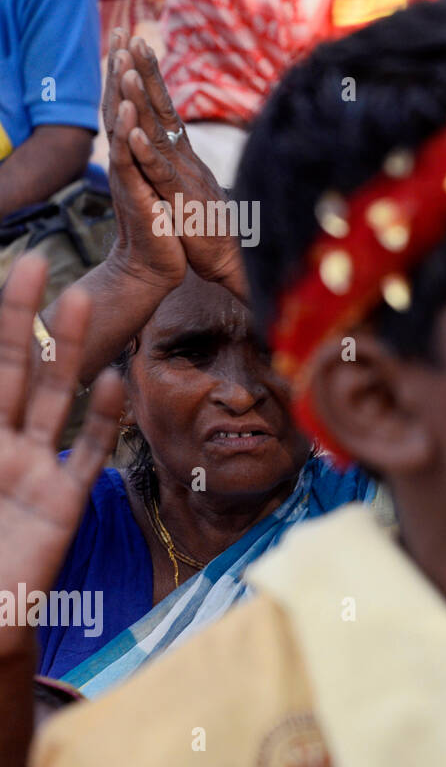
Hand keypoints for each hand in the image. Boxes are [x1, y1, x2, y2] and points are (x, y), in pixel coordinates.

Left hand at [0, 256, 123, 656]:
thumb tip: (38, 389)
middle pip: (14, 368)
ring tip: (81, 302)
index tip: (4, 278)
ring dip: (70, 351)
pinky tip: (113, 384)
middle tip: (38, 265)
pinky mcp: (63, 501)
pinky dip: (102, 419)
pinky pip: (86, 453)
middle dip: (24, 317)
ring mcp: (34, 469)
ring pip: (53, 398)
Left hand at [113, 35, 245, 296]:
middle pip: (162, 110)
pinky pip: (160, 174)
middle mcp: (185, 160)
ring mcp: (184, 177)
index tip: (138, 44)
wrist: (230, 263)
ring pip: (159, 133)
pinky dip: (145, 153)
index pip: (164, 109)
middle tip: (134, 37)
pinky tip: (131, 133)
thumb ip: (179, 167)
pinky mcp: (182, 202)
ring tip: (127, 69)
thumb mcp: (190, 189)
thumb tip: (172, 145)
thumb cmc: (209, 229)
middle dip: (147, 72)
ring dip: (143, 100)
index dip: (150, 77)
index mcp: (183, 156)